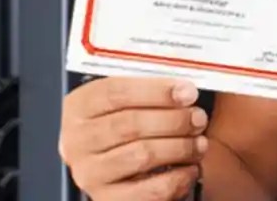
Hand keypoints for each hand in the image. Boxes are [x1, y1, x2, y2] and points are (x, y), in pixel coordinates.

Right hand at [59, 76, 208, 200]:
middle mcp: (77, 141)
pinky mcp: (108, 199)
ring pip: (141, 155)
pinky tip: (190, 168)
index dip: (156, 91)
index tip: (188, 92)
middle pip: (130, 124)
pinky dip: (177, 179)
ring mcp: (90, 173)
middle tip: (198, 117)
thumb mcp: (125, 100)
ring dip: (179, 147)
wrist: (108, 165)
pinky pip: (149, 191)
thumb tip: (185, 86)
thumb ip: (148, 89)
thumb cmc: (123, 125)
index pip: (115, 92)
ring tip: (200, 142)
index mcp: (79, 107)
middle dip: (173, 120)